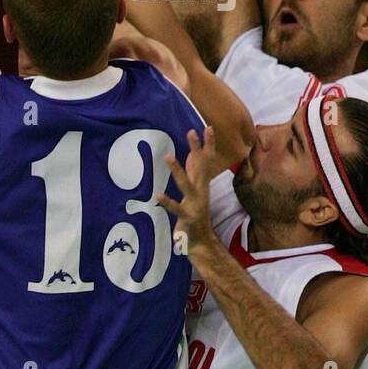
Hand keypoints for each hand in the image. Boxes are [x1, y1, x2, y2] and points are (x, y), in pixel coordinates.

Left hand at [157, 127, 221, 256]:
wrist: (201, 241)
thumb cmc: (195, 213)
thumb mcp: (196, 190)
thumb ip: (195, 173)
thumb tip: (193, 155)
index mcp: (202, 184)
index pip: (208, 161)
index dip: (209, 144)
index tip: (208, 127)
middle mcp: (201, 191)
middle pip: (200, 167)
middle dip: (197, 149)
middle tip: (191, 131)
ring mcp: (195, 204)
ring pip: (186, 184)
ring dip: (177, 170)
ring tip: (168, 156)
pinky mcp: (187, 217)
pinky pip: (176, 208)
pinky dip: (168, 201)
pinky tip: (158, 195)